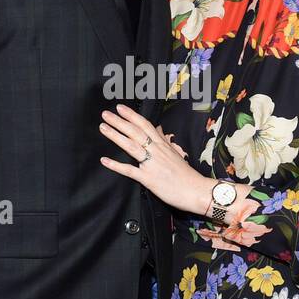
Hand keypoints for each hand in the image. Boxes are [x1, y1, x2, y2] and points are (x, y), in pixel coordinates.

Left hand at [99, 105, 214, 214]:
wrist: (196, 190)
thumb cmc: (186, 175)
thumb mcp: (175, 153)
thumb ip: (164, 140)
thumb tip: (157, 128)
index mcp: (162, 145)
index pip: (145, 125)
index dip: (132, 115)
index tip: (120, 108)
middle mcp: (156, 151)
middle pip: (135, 132)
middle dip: (119, 121)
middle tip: (105, 114)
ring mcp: (152, 164)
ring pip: (131, 146)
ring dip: (116, 136)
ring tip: (103, 128)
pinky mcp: (148, 178)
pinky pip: (129, 170)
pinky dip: (116, 165)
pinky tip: (104, 160)